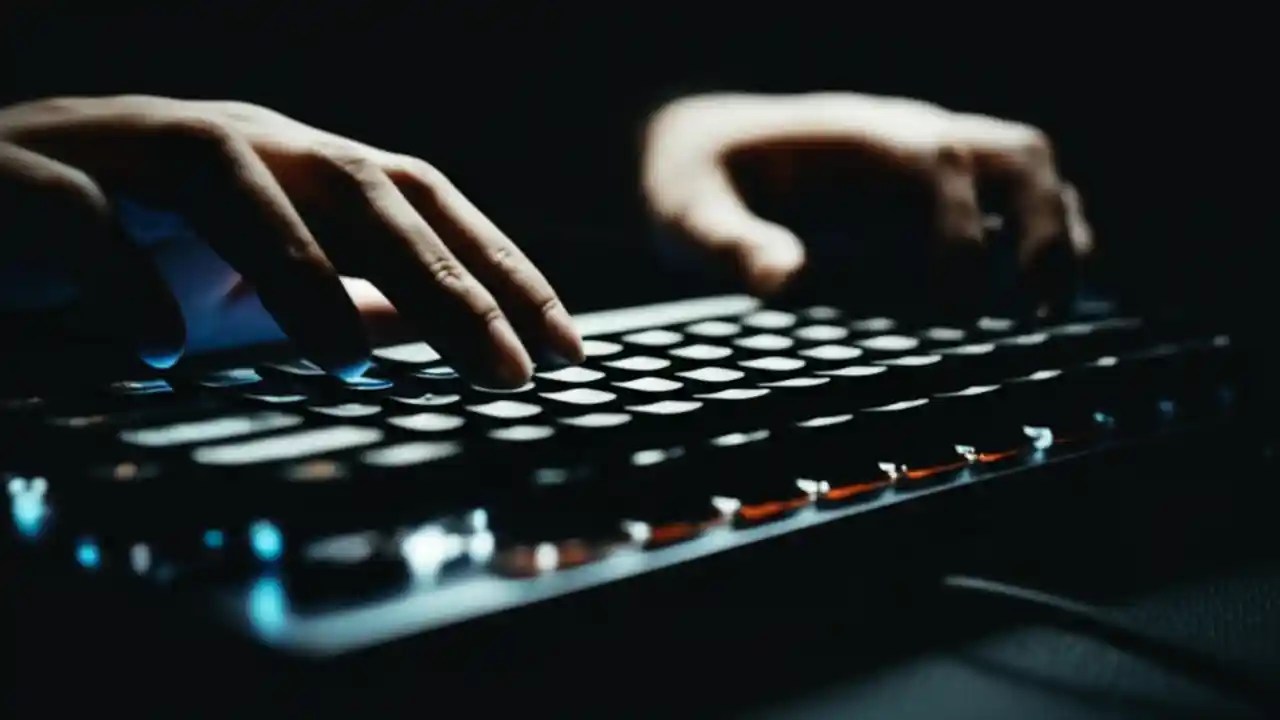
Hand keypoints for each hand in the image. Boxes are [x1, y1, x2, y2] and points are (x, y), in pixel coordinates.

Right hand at [0, 95, 582, 383]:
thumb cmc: (139, 249)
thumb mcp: (263, 291)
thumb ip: (352, 299)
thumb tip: (449, 334)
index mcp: (300, 166)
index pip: (427, 202)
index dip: (501, 268)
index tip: (564, 349)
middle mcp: (240, 143)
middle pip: (362, 190)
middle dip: (443, 282)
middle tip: (505, 371)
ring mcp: (138, 148)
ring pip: (239, 186)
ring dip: (298, 272)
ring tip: (345, 364)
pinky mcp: (39, 175)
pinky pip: (90, 219)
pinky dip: (131, 278)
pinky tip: (164, 345)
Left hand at [642, 92, 1092, 306]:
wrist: (687, 147)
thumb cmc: (691, 178)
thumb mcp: (689, 214)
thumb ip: (731, 245)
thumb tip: (787, 285)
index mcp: (855, 138)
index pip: (942, 166)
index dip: (962, 234)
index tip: (952, 310)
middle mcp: (904, 138)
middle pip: (1017, 154)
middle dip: (1043, 229)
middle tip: (1036, 312)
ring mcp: (923, 158)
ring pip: (1028, 170)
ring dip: (1055, 233)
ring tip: (1045, 312)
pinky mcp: (926, 189)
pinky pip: (1009, 196)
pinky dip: (1037, 237)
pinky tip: (1025, 297)